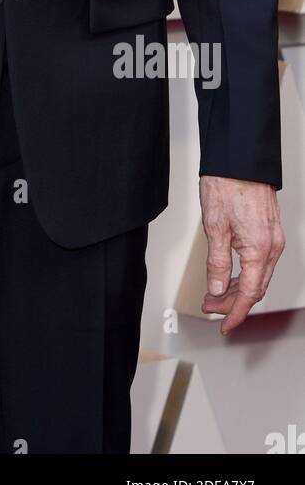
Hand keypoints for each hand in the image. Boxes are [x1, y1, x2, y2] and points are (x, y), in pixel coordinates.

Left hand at [199, 175, 283, 332]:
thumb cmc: (227, 185)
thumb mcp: (214, 226)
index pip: (249, 294)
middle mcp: (272, 246)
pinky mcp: (270, 231)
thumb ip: (217, 262)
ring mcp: (273, 238)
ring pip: (258, 276)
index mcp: (259, 249)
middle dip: (233, 302)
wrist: (239, 159)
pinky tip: (229, 274)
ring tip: (215, 293)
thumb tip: (217, 289)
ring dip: (237, 288)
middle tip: (210, 307)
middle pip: (255, 288)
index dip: (235, 313)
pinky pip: (260, 262)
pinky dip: (245, 273)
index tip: (223, 325)